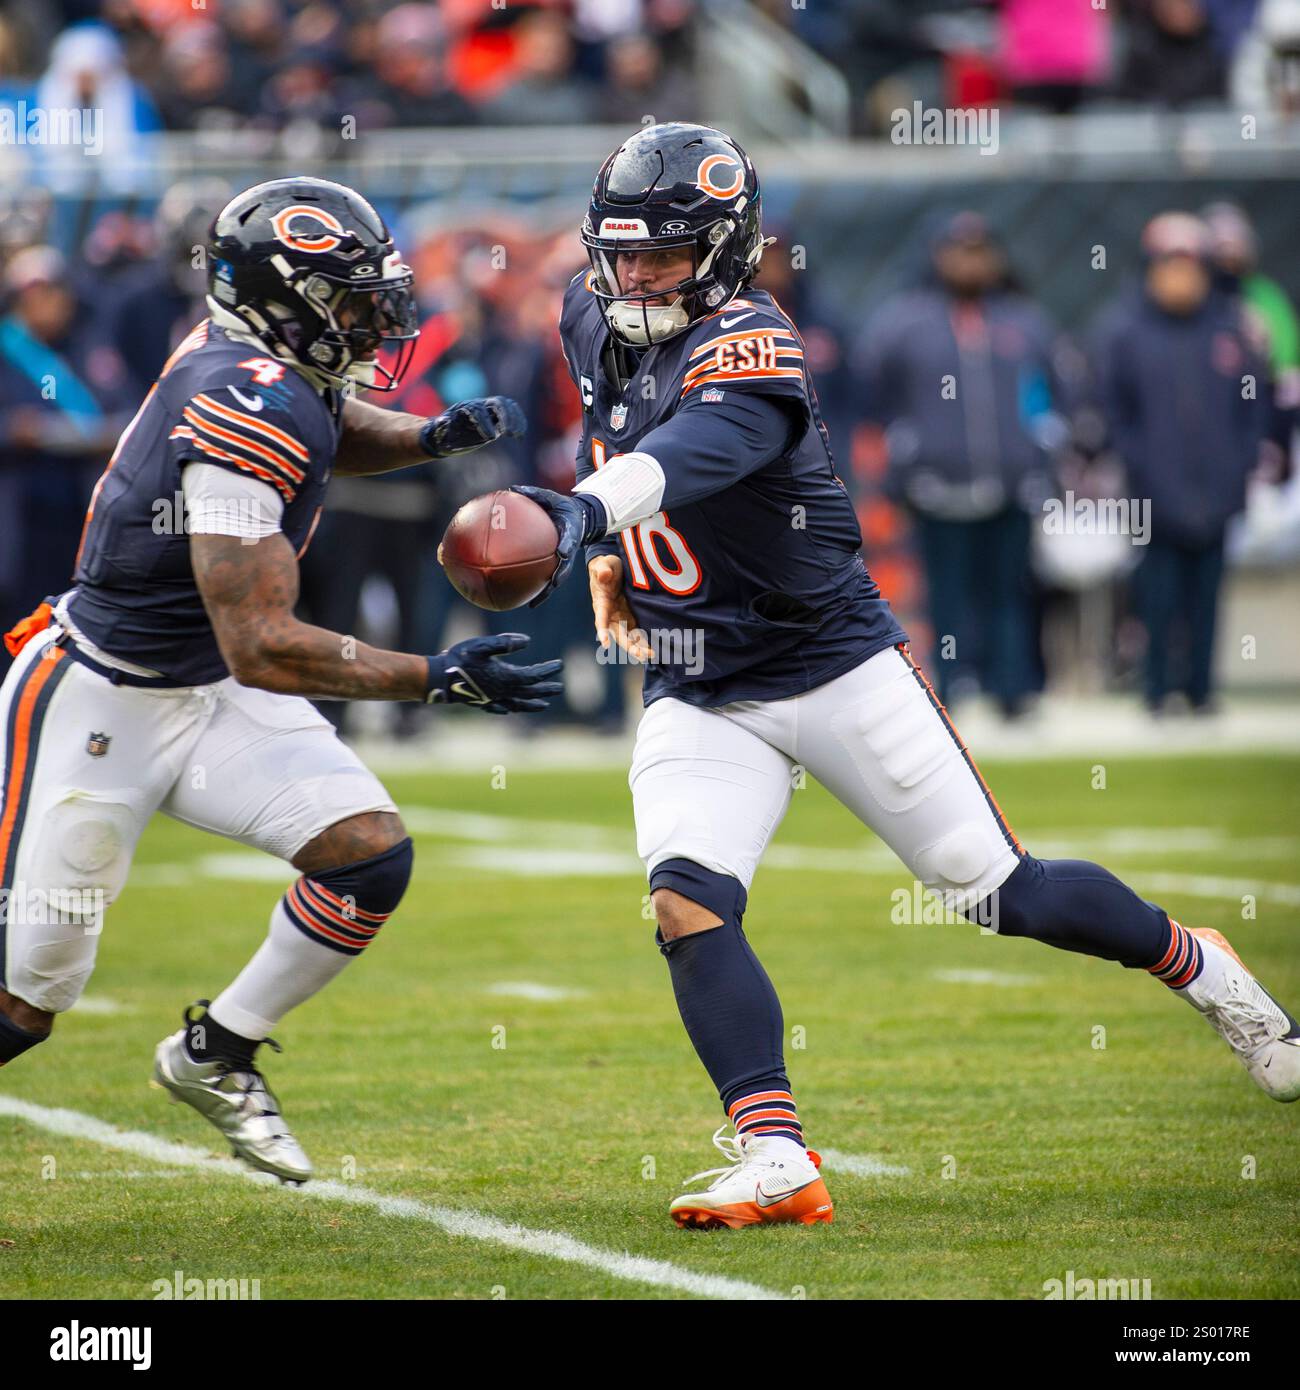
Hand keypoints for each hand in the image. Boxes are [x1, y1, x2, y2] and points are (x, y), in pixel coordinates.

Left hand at [421, 396, 525, 458]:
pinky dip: (519, 422)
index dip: (485, 422)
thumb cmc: (444, 435)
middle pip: (497, 402)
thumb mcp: (440, 434)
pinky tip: (520, 435)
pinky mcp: (497, 417)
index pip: (478, 410)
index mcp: (465, 408)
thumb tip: (442, 421)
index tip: (490, 438)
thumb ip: (441, 427)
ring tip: (517, 435)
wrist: (449, 434)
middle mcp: (479, 405)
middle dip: (505, 417)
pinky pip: (512, 413)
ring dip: (515, 419)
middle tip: (508, 434)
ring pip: (507, 405)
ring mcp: (490, 410)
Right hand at [424, 633, 563, 713]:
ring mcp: (492, 699)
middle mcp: (502, 691)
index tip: (559, 666)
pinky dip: (511, 709)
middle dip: (546, 689)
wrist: (438, 678)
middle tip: (560, 688)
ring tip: (545, 705)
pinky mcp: (482, 703)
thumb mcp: (482, 645)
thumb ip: (505, 642)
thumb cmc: (460, 658)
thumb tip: (527, 641)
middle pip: (530, 692)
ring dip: (533, 704)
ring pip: (518, 704)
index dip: (547, 671)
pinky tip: (512, 711)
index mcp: (505, 677)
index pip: (533, 676)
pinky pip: (502, 708)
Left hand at [509, 485, 596, 606]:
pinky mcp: (557, 565)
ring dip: (546, 592)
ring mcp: (564, 561)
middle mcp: (568, 550)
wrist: (579, 519)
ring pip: (556, 579)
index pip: (570, 540)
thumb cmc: (563, 507)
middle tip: (549, 587)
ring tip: (533, 603)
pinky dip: (536, 589)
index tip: (562, 551)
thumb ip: (534, 494)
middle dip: (557, 578)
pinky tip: (520, 597)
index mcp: (570, 533)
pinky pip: (545, 578)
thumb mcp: (552, 497)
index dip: (567, 545)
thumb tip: (512, 488)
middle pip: (565, 568)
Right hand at [589, 555, 652, 661]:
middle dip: (628, 646)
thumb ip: (603, 568)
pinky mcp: (631, 620)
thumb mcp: (604, 563)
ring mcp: (621, 619)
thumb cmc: (607, 566)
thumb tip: (604, 575)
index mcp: (601, 604)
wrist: (614, 570)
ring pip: (628, 638)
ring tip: (651, 655)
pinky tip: (655, 649)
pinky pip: (637, 634)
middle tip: (640, 654)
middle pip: (618, 635)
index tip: (605, 644)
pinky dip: (644, 642)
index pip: (601, 619)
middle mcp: (611, 616)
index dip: (603, 631)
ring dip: (638, 648)